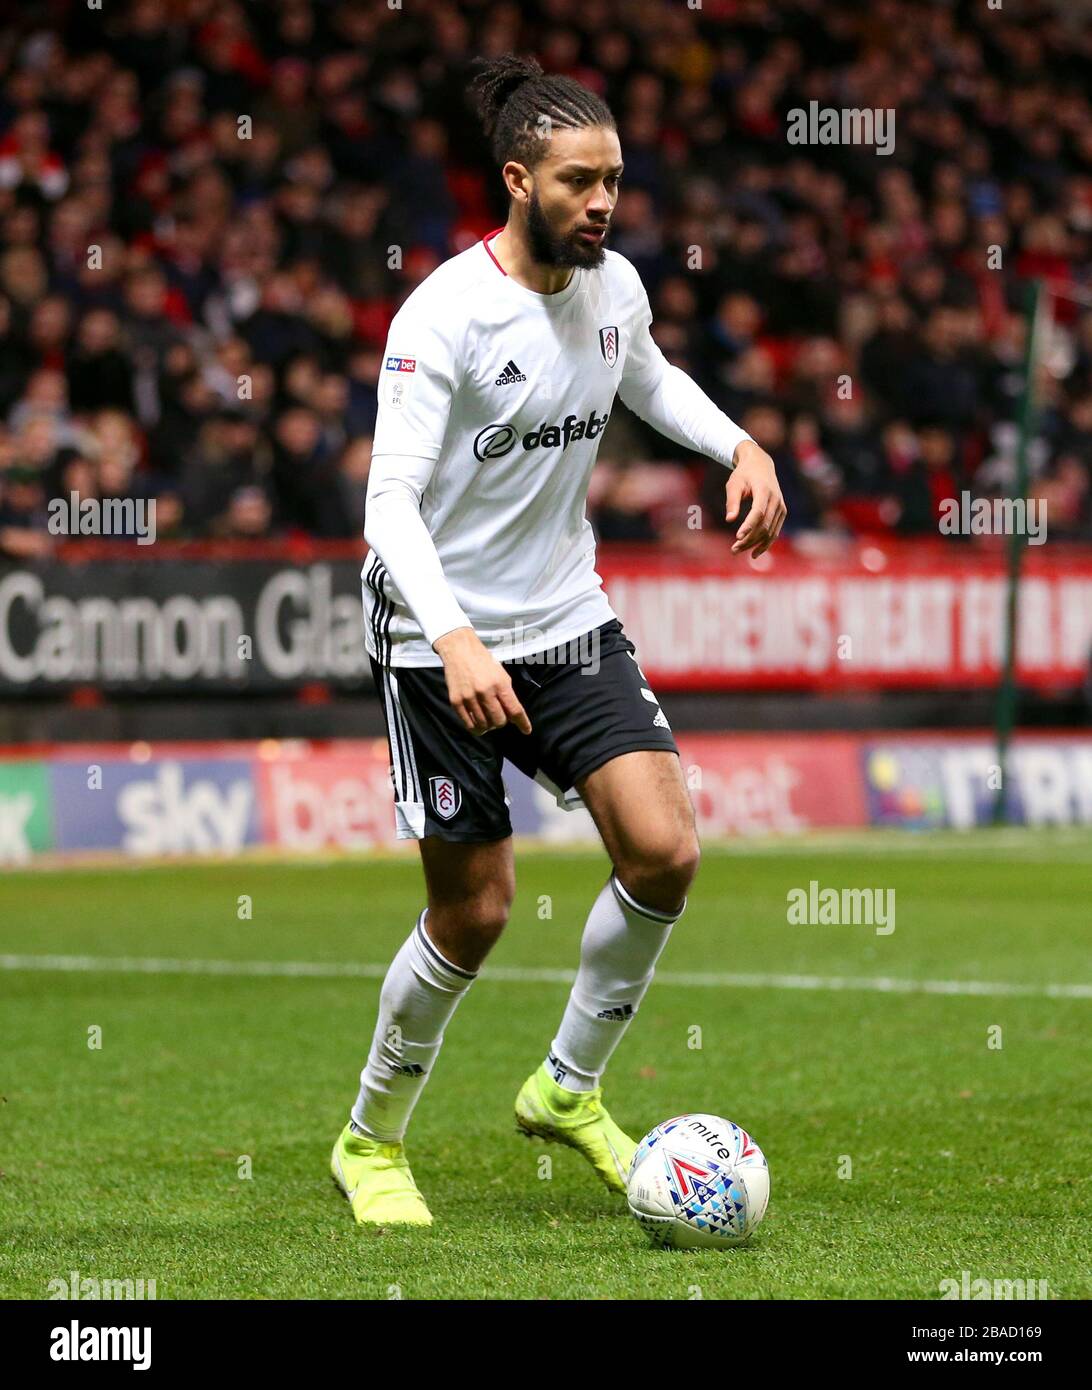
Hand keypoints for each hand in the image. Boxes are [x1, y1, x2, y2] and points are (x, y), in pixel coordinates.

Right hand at [433, 627, 532, 735]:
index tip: (526, 730)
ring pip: (484, 725)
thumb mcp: (501, 674)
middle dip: (502, 722)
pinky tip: (478, 724)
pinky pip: (468, 724)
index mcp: (499, 684)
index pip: (514, 710)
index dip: (522, 723)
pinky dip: (475, 728)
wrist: (459, 650)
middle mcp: (484, 692)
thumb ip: (507, 694)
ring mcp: (469, 698)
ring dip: (488, 725)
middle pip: (499, 721)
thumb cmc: (483, 661)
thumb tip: (513, 716)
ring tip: (488, 719)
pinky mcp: (456, 701)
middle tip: (499, 717)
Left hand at [725, 440, 786, 556]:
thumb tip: (729, 520)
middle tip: (733, 549)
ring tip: (738, 551)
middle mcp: (776, 500)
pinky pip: (775, 531)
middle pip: (764, 525)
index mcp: (764, 490)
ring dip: (755, 544)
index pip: (758, 512)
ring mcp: (781, 507)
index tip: (737, 537)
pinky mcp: (782, 513)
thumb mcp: (733, 484)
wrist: (761, 465)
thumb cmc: (743, 475)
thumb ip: (732, 501)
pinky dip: (765, 543)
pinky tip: (754, 553)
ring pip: (770, 532)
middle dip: (749, 540)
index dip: (749, 526)